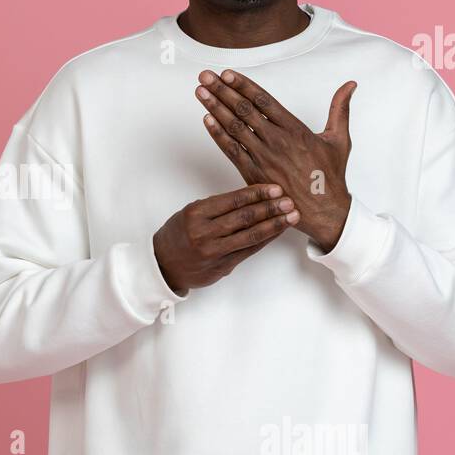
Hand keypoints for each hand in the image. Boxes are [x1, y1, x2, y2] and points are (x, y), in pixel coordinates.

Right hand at [152, 184, 299, 296]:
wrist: (163, 265)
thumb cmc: (178, 235)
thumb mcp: (190, 214)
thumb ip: (216, 208)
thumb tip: (250, 197)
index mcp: (196, 214)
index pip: (233, 200)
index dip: (257, 193)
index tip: (275, 189)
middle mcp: (205, 232)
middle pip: (245, 217)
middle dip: (271, 208)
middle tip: (289, 201)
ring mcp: (215, 251)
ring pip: (250, 235)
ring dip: (274, 224)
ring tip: (291, 216)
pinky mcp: (223, 265)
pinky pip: (250, 250)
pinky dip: (266, 239)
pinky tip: (278, 231)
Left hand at [195, 69, 354, 252]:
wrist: (324, 211)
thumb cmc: (330, 175)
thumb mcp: (340, 139)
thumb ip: (340, 108)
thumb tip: (350, 84)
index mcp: (295, 129)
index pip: (263, 100)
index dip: (243, 85)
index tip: (227, 74)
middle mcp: (276, 141)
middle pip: (244, 110)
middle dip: (222, 91)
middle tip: (205, 76)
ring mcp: (263, 158)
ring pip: (234, 128)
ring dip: (215, 108)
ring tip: (200, 92)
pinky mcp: (254, 174)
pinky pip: (231, 151)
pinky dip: (218, 135)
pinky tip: (206, 121)